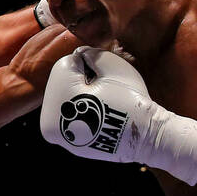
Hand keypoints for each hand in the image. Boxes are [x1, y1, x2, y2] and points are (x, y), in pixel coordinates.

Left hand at [40, 47, 196, 184]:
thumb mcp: (112, 66)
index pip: (66, 65)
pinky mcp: (68, 142)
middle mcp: (49, 124)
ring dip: (81, 94)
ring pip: (65, 98)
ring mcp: (58, 136)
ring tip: (104, 105)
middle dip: (82, 80)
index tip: (104, 79)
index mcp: (57, 103)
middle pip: (62, 83)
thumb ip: (90, 53)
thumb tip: (78, 53)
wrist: (147, 138)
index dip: (88, 65)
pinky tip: (101, 115)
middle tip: (105, 92)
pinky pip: (71, 115)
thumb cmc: (130, 100)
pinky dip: (82, 110)